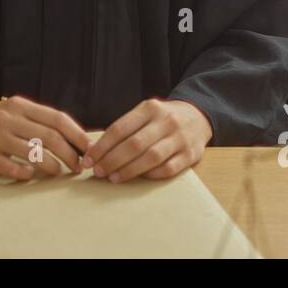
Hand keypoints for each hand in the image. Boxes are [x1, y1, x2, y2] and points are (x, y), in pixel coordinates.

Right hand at [0, 95, 92, 180]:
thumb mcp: (13, 111)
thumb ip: (38, 120)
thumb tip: (73, 137)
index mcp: (20, 106)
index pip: (57, 118)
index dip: (77, 135)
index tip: (89, 149)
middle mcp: (8, 119)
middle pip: (50, 138)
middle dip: (70, 155)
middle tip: (77, 167)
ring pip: (34, 154)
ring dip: (52, 167)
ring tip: (58, 172)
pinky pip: (12, 168)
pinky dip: (26, 174)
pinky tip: (30, 175)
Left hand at [81, 98, 212, 181]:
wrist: (198, 116)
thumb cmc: (162, 119)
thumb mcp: (145, 113)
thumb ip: (125, 129)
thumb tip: (95, 150)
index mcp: (150, 108)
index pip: (120, 128)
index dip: (101, 146)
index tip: (88, 159)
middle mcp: (166, 121)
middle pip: (134, 144)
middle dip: (112, 160)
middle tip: (98, 172)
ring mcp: (179, 138)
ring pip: (150, 157)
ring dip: (129, 170)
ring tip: (113, 178)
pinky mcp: (190, 154)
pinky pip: (168, 169)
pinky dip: (150, 175)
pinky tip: (138, 178)